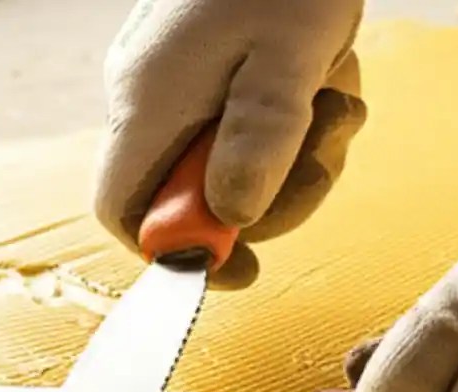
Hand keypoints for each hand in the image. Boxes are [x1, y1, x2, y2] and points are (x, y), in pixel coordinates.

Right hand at [94, 0, 366, 248]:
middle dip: (267, 195)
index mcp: (151, 100)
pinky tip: (326, 74)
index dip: (175, 255)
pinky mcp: (205, 61)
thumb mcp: (289, 59)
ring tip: (334, 96)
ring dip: (294, 150)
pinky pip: (243, 119)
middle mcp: (148, 94)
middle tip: (322, 155)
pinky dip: (294, 114)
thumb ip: (261, 142)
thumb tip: (234, 222)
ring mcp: (174, 76)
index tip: (241, 266)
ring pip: (227, 158)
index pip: (123, 211)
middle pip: (188, 194)